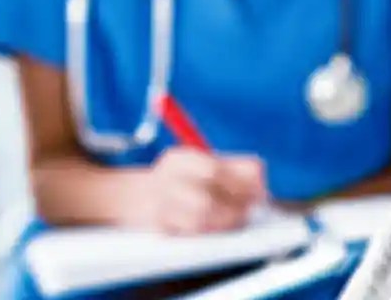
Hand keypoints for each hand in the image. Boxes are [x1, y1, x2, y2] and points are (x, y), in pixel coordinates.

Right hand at [132, 147, 266, 234]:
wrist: (131, 197)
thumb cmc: (178, 181)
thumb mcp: (197, 164)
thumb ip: (230, 168)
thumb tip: (260, 182)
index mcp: (179, 159)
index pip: (214, 168)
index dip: (242, 180)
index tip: (260, 189)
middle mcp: (166, 179)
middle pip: (207, 193)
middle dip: (237, 203)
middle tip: (251, 208)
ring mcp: (160, 204)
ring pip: (201, 215)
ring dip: (227, 219)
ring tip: (238, 218)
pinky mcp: (159, 226)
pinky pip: (191, 231)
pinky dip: (210, 230)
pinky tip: (219, 226)